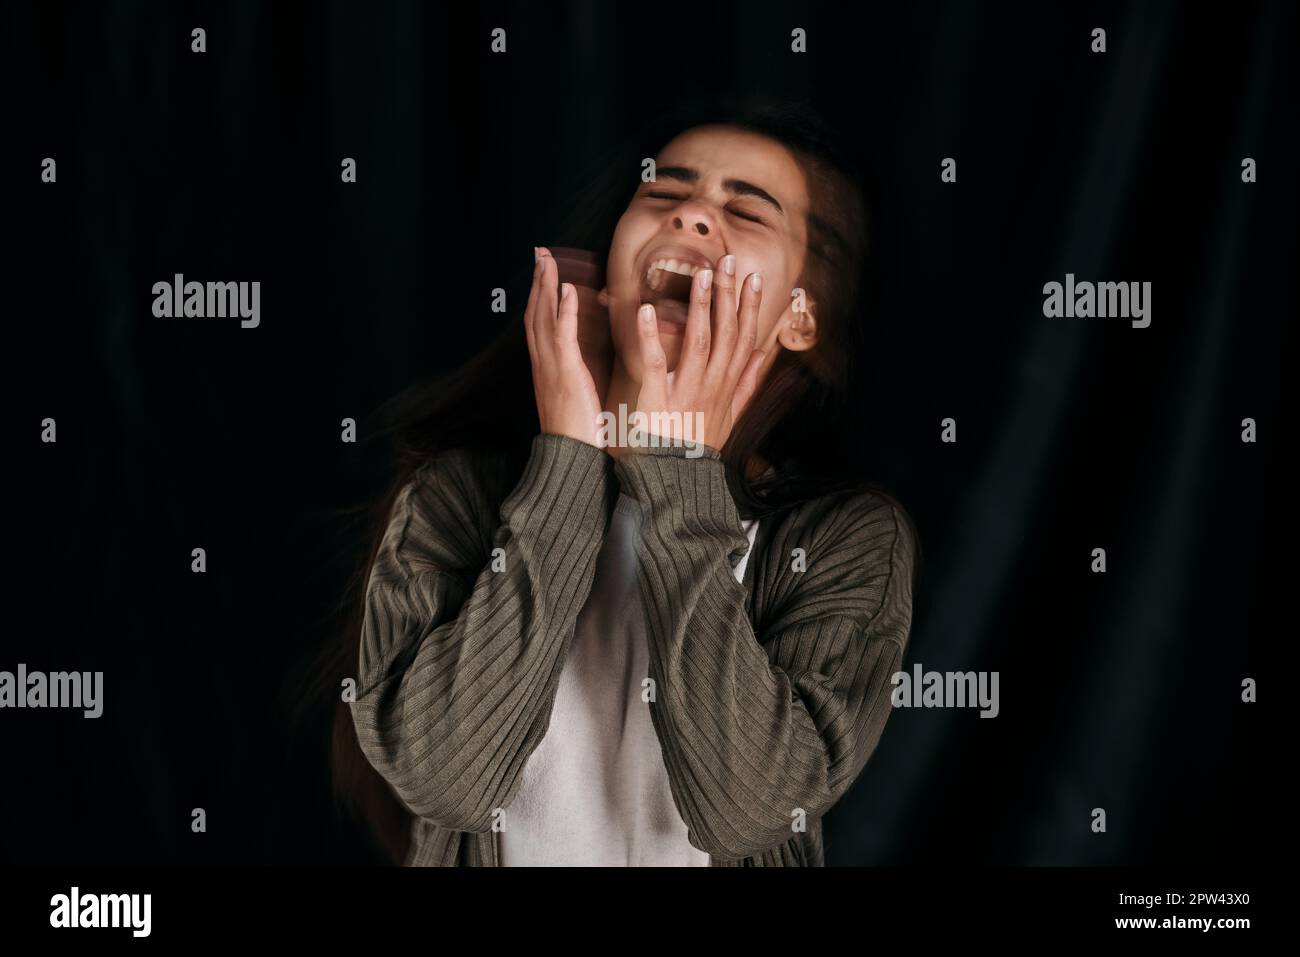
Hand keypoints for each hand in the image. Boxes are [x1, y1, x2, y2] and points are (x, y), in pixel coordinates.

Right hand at [524, 246, 605, 447]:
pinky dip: (563, 312)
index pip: (539, 324)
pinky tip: (567, 290)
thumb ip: (577, 378)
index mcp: (547, 370)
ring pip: (543, 319)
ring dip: (545, 287)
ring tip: (548, 260)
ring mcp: (551, 369)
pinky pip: (563, 338)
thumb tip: (583, 366)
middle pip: (535, 315)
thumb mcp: (576, 399)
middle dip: (538, 282)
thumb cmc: (579, 437)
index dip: (540, 296)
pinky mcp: (566, 376)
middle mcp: (543, 365)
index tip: (544, 271)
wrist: (571, 461)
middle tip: (540, 253)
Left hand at [633, 254, 765, 452]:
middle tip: (730, 260)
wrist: (676, 483)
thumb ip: (746, 384)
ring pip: (699, 341)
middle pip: (726, 333)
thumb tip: (763, 356)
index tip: (754, 278)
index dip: (749, 307)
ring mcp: (687, 392)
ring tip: (702, 274)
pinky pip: (656, 364)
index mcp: (726, 386)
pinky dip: (651, 336)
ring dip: (701, 306)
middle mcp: (712, 385)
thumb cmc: (698, 448)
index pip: (743, 339)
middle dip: (729, 295)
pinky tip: (648, 310)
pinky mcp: (658, 401)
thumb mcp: (730, 417)